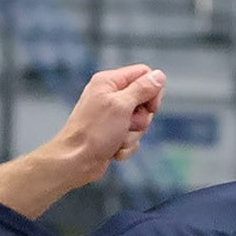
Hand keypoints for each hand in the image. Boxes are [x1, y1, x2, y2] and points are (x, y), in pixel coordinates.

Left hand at [54, 64, 166, 181]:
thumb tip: (159, 76)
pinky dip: (126, 146)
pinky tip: (112, 150)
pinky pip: (132, 137)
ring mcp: (111, 116)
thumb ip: (142, 89)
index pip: (144, 74)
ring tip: (116, 139)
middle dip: (141, 118)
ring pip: (140, 122)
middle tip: (127, 125)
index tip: (149, 108)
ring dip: (132, 135)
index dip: (152, 91)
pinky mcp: (113, 133)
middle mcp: (110, 95)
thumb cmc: (94, 132)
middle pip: (145, 100)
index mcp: (109, 82)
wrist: (76, 162)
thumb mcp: (122, 105)